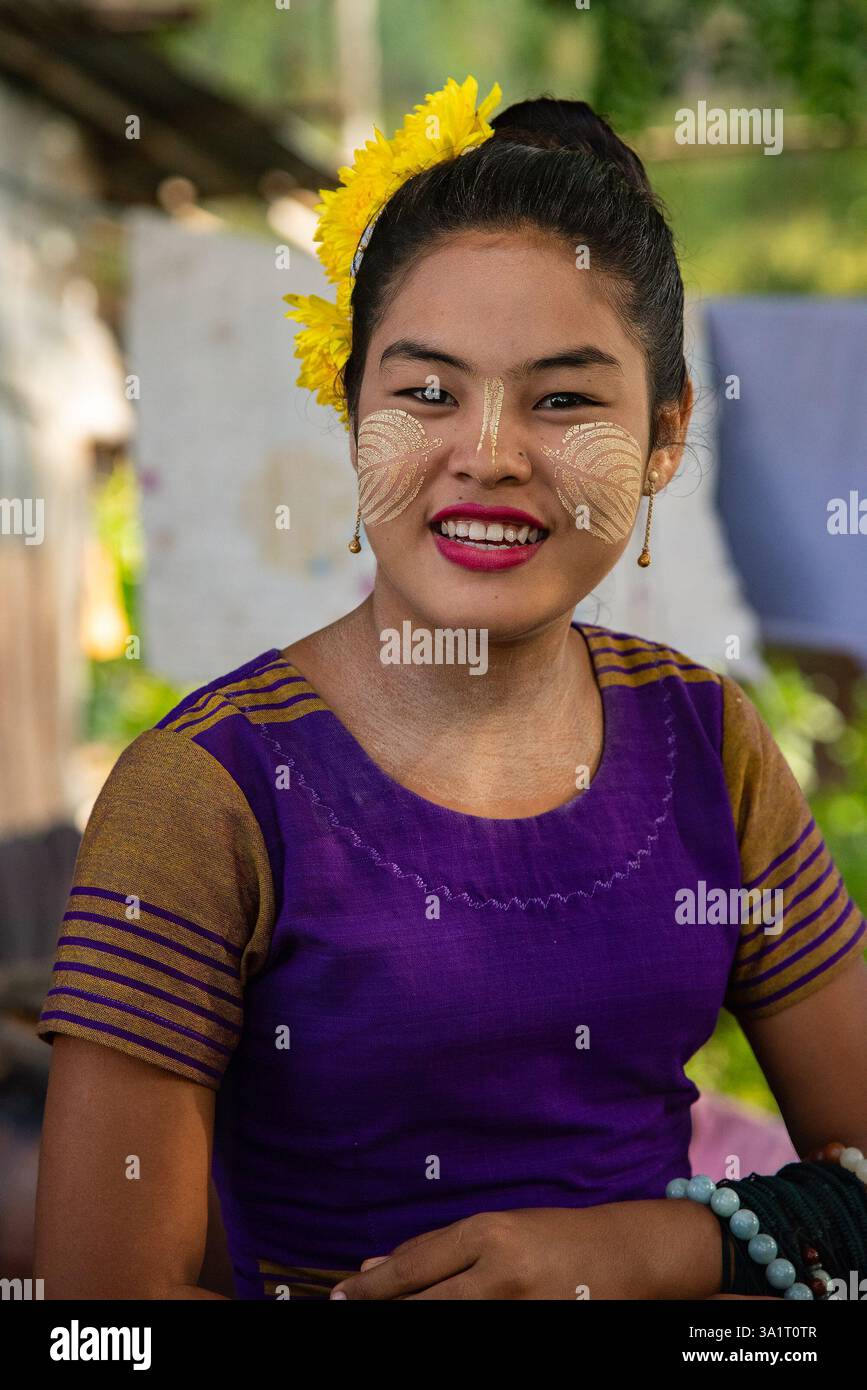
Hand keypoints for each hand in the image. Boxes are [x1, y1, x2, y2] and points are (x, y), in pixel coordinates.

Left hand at [331, 1199, 722, 1299]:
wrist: (628, 1257)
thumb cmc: (555, 1237)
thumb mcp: (495, 1231)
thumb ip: (437, 1251)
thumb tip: (372, 1269)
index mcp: (489, 1235)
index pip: (413, 1268)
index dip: (370, 1289)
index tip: (338, 1300)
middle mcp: (501, 1275)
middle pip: (422, 1305)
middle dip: (381, 1310)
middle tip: (346, 1315)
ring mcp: (520, 1311)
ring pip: (444, 1327)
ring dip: (412, 1323)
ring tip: (386, 1318)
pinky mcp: (534, 1334)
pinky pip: (477, 1342)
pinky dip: (451, 1334)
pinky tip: (436, 1327)